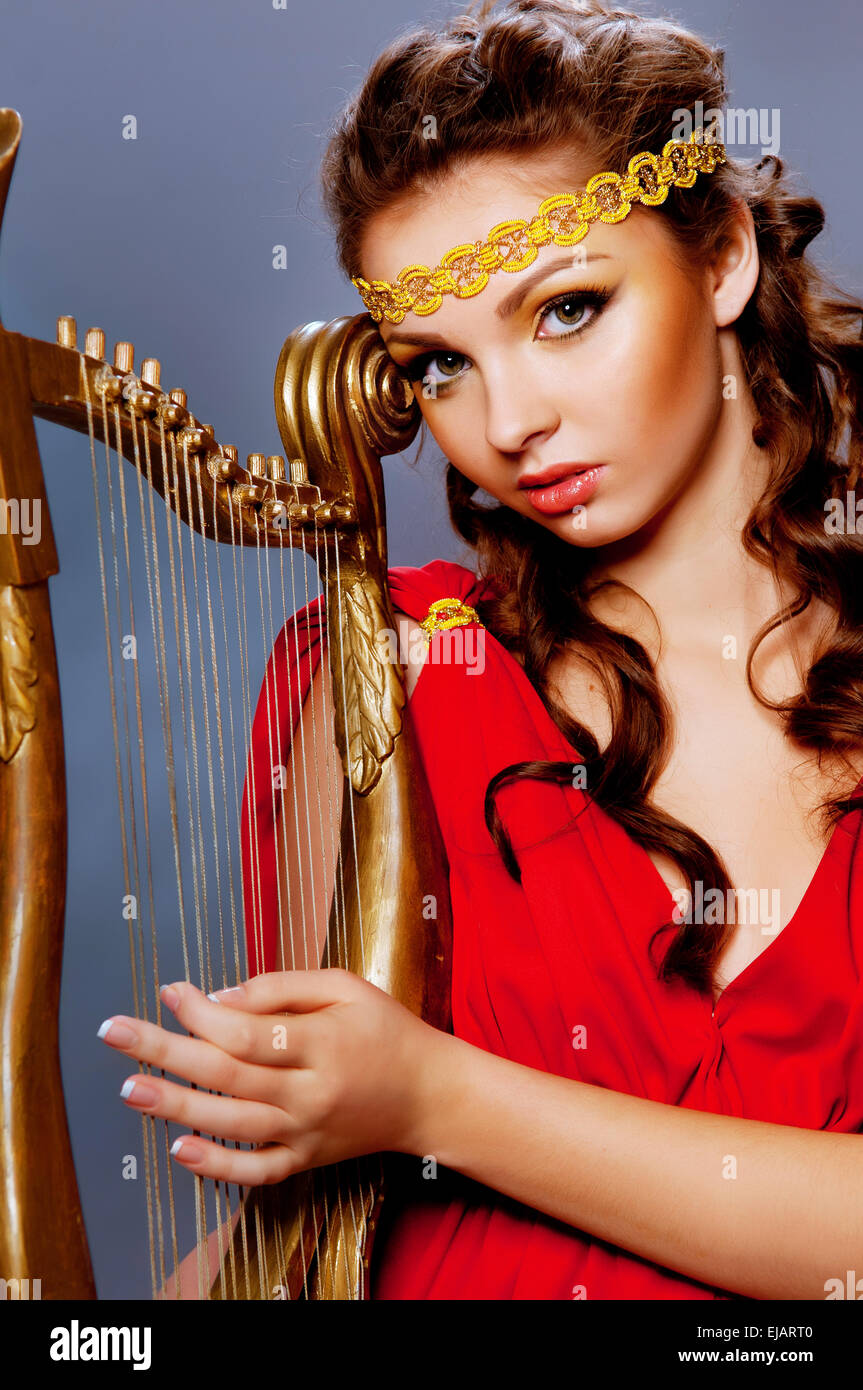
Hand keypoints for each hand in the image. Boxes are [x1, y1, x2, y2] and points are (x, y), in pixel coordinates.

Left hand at [98, 969, 437, 1184]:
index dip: (202, 1012)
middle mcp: (311, 1093)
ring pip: (232, 1123)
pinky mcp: (306, 1160)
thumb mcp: (345, 987)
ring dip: (175, 1106)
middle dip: (166, 1051)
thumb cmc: (385, 1030)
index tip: (171, 990)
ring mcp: (306, 1132)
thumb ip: (282, 988)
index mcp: (324, 1043)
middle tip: (116, 1031)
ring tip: (128, 1088)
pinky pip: (256, 1171)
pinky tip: (179, 1149)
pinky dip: (217, 1166)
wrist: (428, 1094)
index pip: (249, 1031)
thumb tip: (218, 999)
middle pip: (228, 1074)